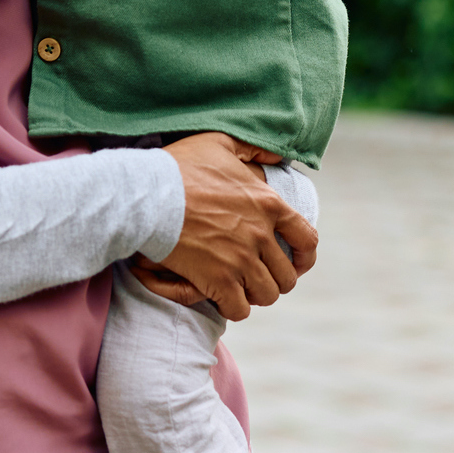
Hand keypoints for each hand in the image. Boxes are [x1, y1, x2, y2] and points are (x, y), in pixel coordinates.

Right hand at [148, 132, 317, 319]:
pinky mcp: (218, 280)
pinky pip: (240, 309)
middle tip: (256, 276)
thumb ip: (254, 148)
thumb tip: (279, 156)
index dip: (304, 257)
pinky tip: (221, 297)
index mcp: (268, 203)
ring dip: (255, 294)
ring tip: (240, 287)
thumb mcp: (220, 142)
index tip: (296, 263)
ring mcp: (241, 260)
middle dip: (274, 279)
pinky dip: (233, 307)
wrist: (147, 196)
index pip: (306, 239)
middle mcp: (261, 234)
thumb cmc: (179, 167)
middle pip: (287, 275)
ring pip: (267, 295)